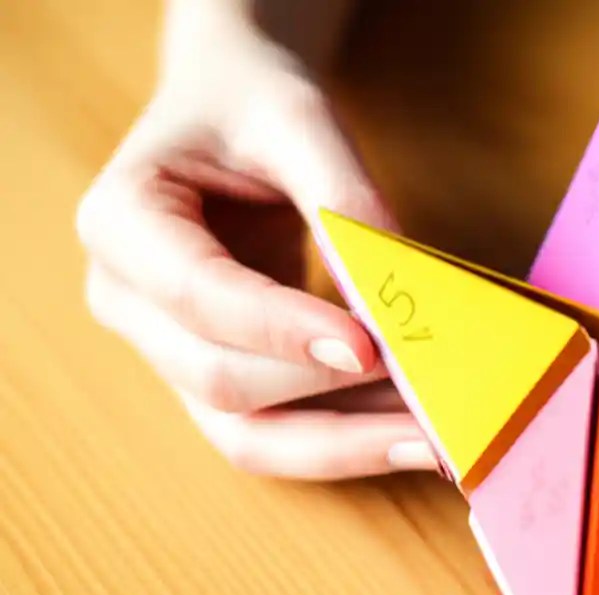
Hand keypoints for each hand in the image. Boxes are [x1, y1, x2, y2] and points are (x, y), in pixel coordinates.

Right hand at [77, 9, 435, 479]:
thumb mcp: (298, 118)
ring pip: (247, 435)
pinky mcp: (218, 377)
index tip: (373, 346)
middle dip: (329, 406)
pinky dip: (346, 441)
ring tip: (436, 444)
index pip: (201, 296)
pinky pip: (278, 432)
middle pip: (221, 382)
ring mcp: (167, 350)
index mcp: (122, 220)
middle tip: (431, 410)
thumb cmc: (251, 104)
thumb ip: (344, 200)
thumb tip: (398, 292)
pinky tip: (413, 434)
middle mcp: (128, 300)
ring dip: (344, 447)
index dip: (285, 329)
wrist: (230, 111)